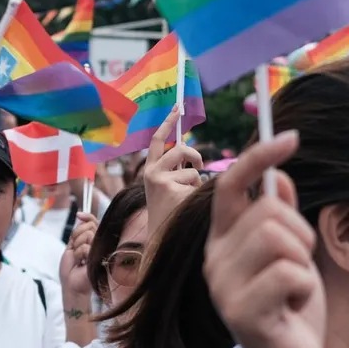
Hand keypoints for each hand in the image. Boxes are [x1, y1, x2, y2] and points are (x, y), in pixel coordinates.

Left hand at [61, 213, 96, 299]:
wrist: (71, 284)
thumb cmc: (71, 268)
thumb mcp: (72, 246)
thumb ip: (78, 232)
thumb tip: (81, 216)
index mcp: (95, 240)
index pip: (94, 222)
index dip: (87, 216)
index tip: (79, 215)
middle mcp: (101, 244)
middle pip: (90, 226)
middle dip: (77, 236)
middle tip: (75, 250)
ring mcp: (102, 250)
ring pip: (88, 234)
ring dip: (77, 247)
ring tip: (79, 259)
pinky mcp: (101, 257)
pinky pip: (85, 246)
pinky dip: (78, 255)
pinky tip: (81, 264)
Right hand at [144, 107, 203, 232]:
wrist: (160, 241)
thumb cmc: (168, 215)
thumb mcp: (166, 188)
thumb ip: (176, 170)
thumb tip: (193, 158)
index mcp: (149, 171)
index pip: (158, 140)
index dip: (167, 122)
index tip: (177, 106)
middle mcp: (152, 174)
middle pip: (181, 149)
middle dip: (195, 156)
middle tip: (199, 166)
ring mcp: (162, 182)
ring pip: (193, 171)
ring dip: (197, 184)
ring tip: (188, 200)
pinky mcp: (173, 191)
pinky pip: (199, 185)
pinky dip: (199, 195)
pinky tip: (188, 208)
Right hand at [204, 130, 324, 347]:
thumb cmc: (290, 311)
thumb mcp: (291, 256)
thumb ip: (279, 218)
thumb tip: (279, 177)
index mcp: (221, 240)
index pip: (230, 185)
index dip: (259, 158)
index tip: (290, 137)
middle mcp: (214, 257)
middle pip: (268, 211)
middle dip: (300, 233)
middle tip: (301, 266)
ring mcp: (223, 283)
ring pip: (279, 238)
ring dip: (303, 262)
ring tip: (295, 288)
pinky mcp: (240, 309)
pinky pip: (289, 273)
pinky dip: (305, 288)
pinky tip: (294, 307)